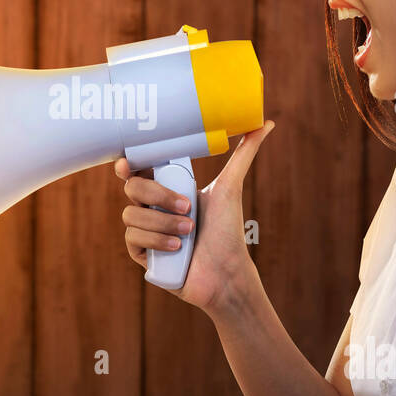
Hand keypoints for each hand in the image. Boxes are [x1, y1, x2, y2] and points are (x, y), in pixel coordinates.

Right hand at [116, 120, 274, 313]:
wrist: (226, 273)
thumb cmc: (228, 231)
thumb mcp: (232, 186)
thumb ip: (245, 152)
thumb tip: (267, 122)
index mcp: (166, 187)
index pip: (138, 169)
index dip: (127, 163)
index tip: (129, 163)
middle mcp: (152, 207)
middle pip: (132, 189)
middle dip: (158, 196)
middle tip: (188, 206)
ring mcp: (144, 230)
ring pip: (131, 215)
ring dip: (162, 223)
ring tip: (189, 232)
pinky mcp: (141, 254)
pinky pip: (132, 239)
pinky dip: (155, 241)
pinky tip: (177, 248)